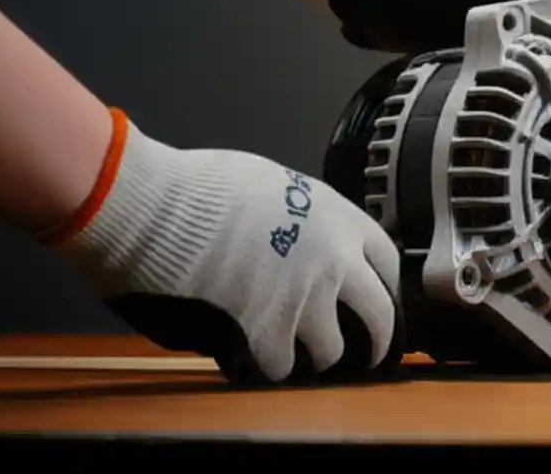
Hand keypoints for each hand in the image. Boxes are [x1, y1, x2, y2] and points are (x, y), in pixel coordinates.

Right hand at [51, 109, 401, 386]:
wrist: (163, 207)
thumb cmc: (208, 186)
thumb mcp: (277, 185)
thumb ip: (304, 217)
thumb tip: (302, 234)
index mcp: (340, 219)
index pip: (387, 261)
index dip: (385, 284)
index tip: (379, 298)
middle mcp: (336, 260)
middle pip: (380, 315)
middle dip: (376, 338)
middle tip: (366, 353)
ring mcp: (307, 298)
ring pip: (332, 349)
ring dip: (316, 355)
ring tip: (298, 353)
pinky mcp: (269, 330)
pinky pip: (283, 365)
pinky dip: (271, 366)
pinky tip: (257, 356)